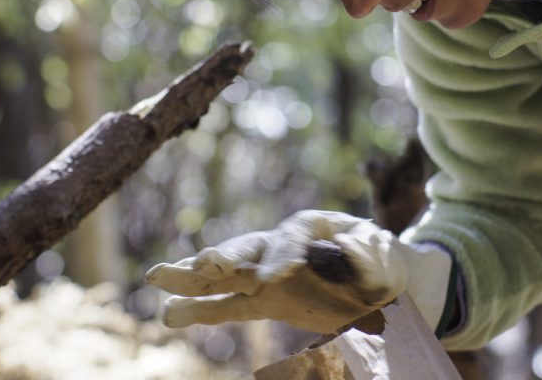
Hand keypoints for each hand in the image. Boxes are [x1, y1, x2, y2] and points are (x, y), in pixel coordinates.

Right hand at [144, 210, 453, 333]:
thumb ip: (367, 250)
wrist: (385, 284)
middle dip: (225, 256)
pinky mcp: (265, 301)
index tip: (272, 279)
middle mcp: (281, 246)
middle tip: (204, 263)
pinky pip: (228, 306)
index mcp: (311, 227)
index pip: (291, 237)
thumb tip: (348, 248)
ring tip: (156, 278)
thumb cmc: (384, 260)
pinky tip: (169, 314)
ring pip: (225, 275)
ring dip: (193, 277)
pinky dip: (200, 310)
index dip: (281, 256)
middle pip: (248, 247)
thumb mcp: (386, 251)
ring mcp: (267, 274)